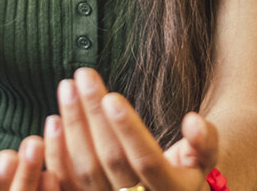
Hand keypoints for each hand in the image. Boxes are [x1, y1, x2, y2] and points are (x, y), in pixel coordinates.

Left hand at [44, 68, 218, 190]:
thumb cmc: (185, 171)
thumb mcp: (205, 159)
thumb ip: (205, 141)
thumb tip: (193, 121)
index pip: (147, 160)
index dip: (129, 129)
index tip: (111, 96)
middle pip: (111, 159)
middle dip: (94, 115)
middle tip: (82, 76)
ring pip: (85, 170)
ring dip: (73, 127)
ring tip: (67, 88)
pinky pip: (67, 182)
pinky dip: (56, 154)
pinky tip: (52, 121)